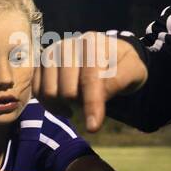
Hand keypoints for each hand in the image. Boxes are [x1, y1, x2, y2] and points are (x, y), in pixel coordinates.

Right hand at [32, 32, 147, 131]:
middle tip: (92, 105)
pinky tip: (65, 106)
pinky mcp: (41, 65)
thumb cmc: (122, 65)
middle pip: (67, 89)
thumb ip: (119, 80)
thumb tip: (100, 95)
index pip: (89, 78)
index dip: (91, 104)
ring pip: (49, 92)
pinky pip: (37, 91)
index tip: (93, 127)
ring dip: (64, 106)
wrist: (109, 55)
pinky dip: (49, 105)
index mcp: (92, 43)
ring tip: (78, 105)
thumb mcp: (133, 71)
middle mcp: (68, 44)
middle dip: (80, 105)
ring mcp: (51, 53)